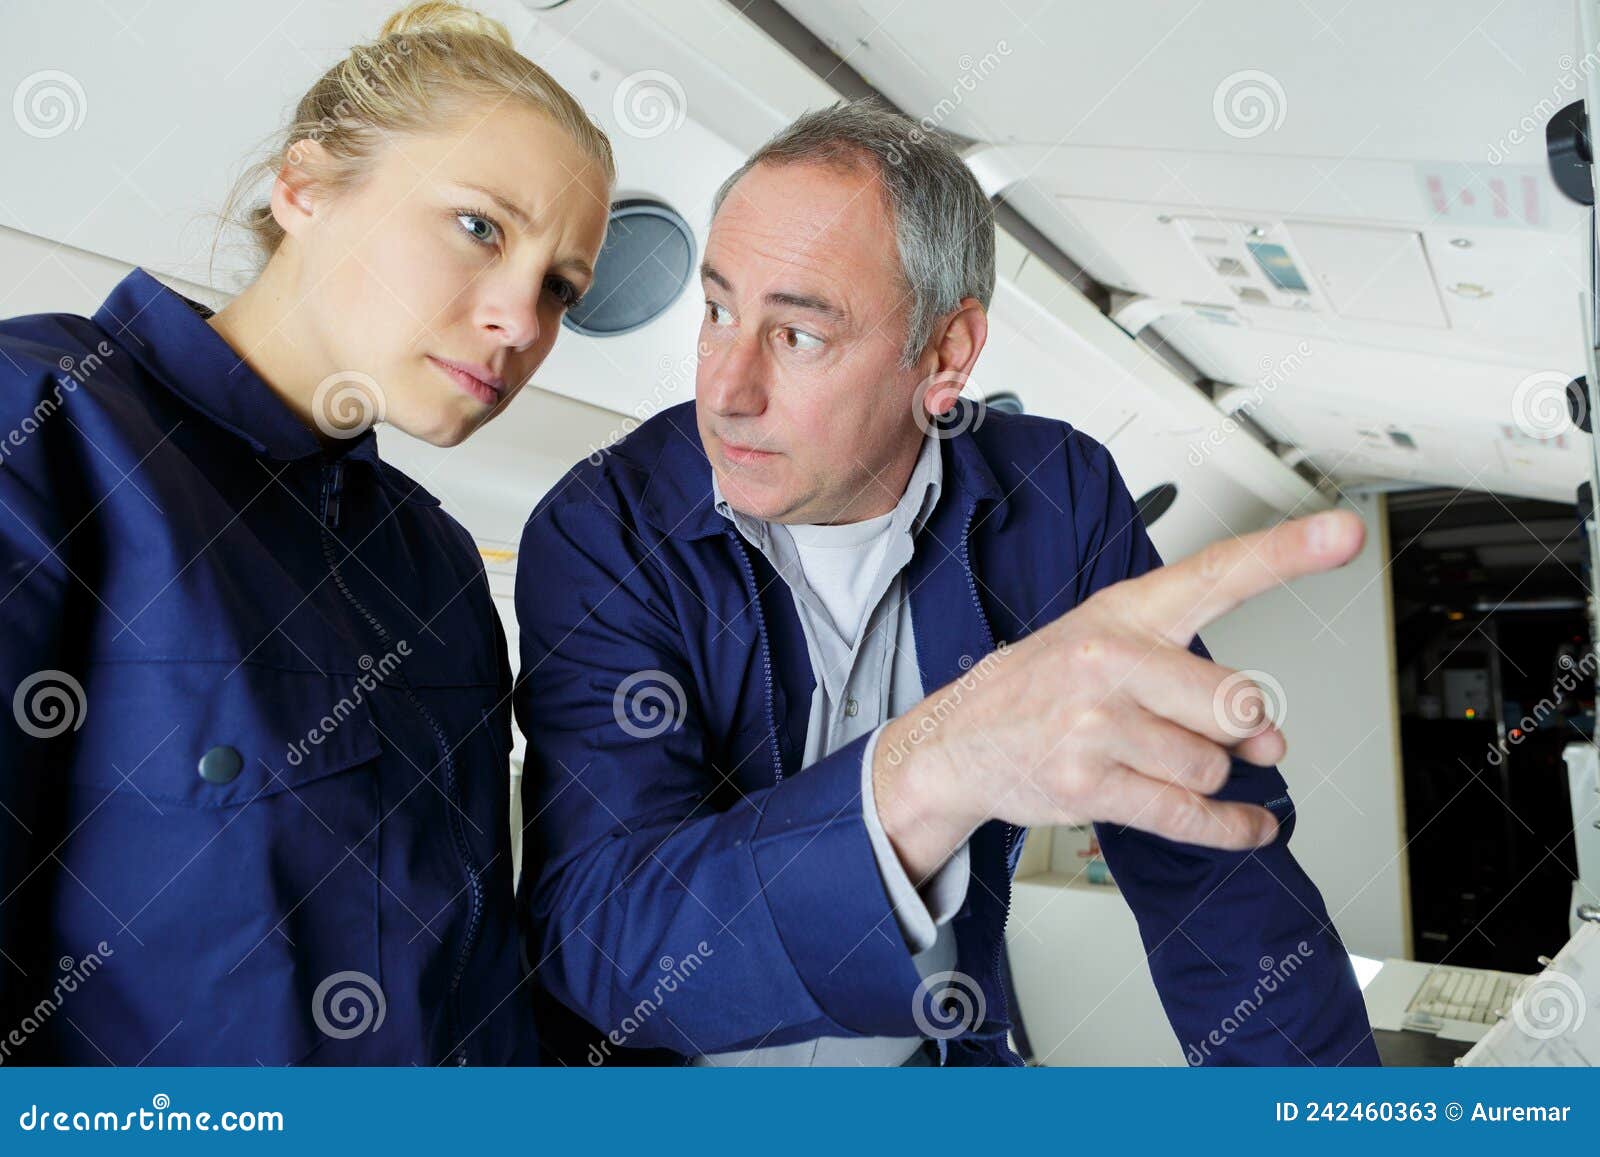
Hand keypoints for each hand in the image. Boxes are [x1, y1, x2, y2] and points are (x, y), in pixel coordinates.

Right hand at [872, 509, 1365, 880]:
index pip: (1216, 573)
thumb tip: (1271, 742)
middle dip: (1236, 732)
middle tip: (1209, 732)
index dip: (1287, 552)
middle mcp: (1111, 661)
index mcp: (1126, 613)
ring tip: (1164, 761)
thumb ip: (1200, 680)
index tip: (1343, 532)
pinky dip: (1227, 828)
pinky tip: (1245, 825)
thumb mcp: (1108, 645)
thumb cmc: (1043, 689)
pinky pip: (1186, 814)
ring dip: (1207, 776)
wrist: (956, 741)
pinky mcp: (1086, 785)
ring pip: (1212, 764)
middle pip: (1236, 704)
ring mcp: (1096, 725)